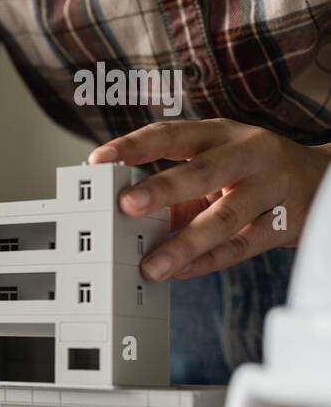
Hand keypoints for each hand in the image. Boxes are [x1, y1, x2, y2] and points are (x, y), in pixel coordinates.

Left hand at [89, 119, 330, 280]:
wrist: (325, 180)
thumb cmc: (251, 173)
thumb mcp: (217, 166)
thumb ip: (176, 190)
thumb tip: (125, 219)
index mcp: (220, 134)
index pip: (172, 135)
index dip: (134, 146)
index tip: (98, 160)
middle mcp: (248, 155)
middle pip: (203, 171)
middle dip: (162, 188)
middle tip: (125, 205)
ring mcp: (270, 188)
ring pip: (225, 216)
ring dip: (184, 243)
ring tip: (150, 265)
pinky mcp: (286, 222)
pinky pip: (241, 246)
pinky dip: (208, 261)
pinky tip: (180, 272)